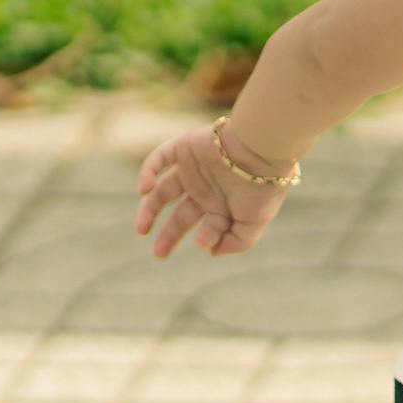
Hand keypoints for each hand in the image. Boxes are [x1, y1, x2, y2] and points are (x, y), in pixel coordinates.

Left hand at [135, 123, 292, 257]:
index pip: (207, 228)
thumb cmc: (261, 187)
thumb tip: (212, 253)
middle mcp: (206, 188)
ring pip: (163, 190)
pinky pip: (159, 158)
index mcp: (223, 205)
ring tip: (141, 230)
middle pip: (180, 215)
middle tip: (158, 254)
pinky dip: (147, 172)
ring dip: (148, 209)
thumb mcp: (254, 223)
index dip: (205, 238)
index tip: (202, 242)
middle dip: (169, 235)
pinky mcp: (184, 147)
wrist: (260, 149)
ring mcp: (193, 168)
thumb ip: (236, 243)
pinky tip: (144, 190)